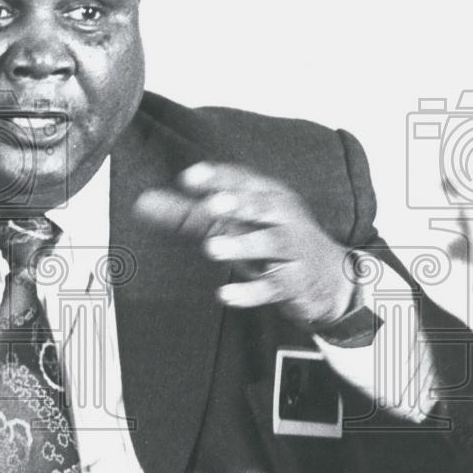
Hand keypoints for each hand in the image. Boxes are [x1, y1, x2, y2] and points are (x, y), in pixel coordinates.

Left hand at [133, 162, 356, 326]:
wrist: (331, 280)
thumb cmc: (271, 243)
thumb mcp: (230, 224)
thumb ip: (185, 213)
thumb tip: (141, 201)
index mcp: (267, 196)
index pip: (242, 180)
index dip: (218, 178)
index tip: (189, 177)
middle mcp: (283, 217)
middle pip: (263, 205)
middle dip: (239, 203)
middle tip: (212, 204)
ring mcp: (292, 251)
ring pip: (271, 243)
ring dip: (243, 245)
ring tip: (213, 248)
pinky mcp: (295, 284)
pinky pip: (273, 287)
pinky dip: (250, 292)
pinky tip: (225, 295)